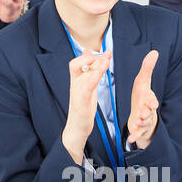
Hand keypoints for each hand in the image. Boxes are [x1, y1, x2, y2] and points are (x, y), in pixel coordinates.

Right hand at [61, 48, 110, 163]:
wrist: (77, 128)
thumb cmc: (83, 108)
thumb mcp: (87, 88)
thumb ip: (89, 72)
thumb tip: (89, 55)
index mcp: (76, 82)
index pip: (76, 63)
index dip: (88, 55)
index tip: (104, 52)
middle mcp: (75, 85)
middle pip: (74, 65)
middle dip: (89, 58)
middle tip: (106, 54)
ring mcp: (76, 94)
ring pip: (82, 76)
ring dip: (95, 67)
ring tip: (106, 61)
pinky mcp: (80, 104)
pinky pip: (84, 89)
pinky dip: (91, 80)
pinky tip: (99, 75)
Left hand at [125, 50, 159, 149]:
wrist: (142, 115)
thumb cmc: (142, 97)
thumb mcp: (143, 82)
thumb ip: (148, 68)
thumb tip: (154, 51)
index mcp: (148, 99)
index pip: (151, 99)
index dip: (152, 101)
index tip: (152, 103)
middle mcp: (147, 110)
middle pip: (148, 112)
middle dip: (146, 112)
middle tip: (143, 113)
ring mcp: (143, 121)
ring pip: (143, 122)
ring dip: (140, 123)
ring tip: (136, 123)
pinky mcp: (138, 129)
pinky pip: (136, 133)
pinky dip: (134, 136)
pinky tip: (130, 139)